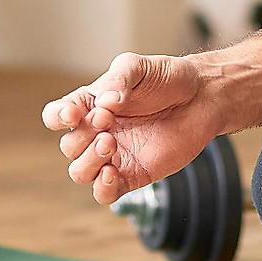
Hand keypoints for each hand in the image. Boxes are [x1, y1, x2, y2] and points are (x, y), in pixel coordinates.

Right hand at [42, 52, 218, 205]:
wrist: (204, 96)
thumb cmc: (170, 79)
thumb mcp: (140, 67)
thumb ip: (119, 78)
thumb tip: (105, 102)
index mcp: (92, 105)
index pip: (57, 116)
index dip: (58, 117)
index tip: (74, 114)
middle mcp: (98, 132)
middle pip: (69, 145)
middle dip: (82, 135)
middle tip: (108, 121)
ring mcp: (115, 155)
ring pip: (80, 172)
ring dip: (88, 161)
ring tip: (110, 142)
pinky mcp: (133, 174)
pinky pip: (105, 193)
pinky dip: (102, 188)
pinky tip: (110, 173)